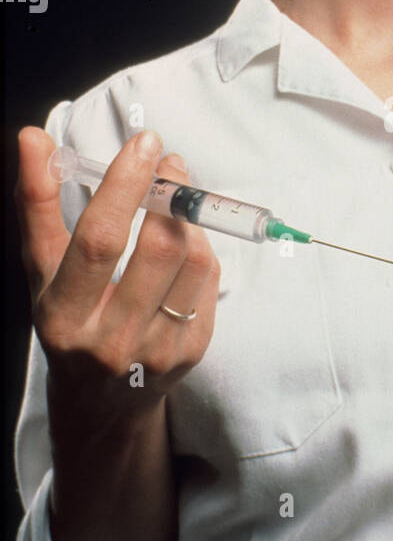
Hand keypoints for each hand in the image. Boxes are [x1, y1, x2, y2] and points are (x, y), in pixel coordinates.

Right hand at [15, 127, 220, 421]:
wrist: (101, 402)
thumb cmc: (70, 319)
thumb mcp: (42, 270)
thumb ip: (37, 203)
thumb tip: (33, 138)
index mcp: (64, 315)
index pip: (99, 242)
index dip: (123, 188)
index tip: (144, 144)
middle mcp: (110, 338)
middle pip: (158, 250)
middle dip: (171, 194)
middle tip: (169, 163)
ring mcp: (157, 349)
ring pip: (193, 262)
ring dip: (190, 218)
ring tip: (175, 201)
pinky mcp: (193, 352)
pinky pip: (209, 282)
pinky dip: (200, 249)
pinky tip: (184, 243)